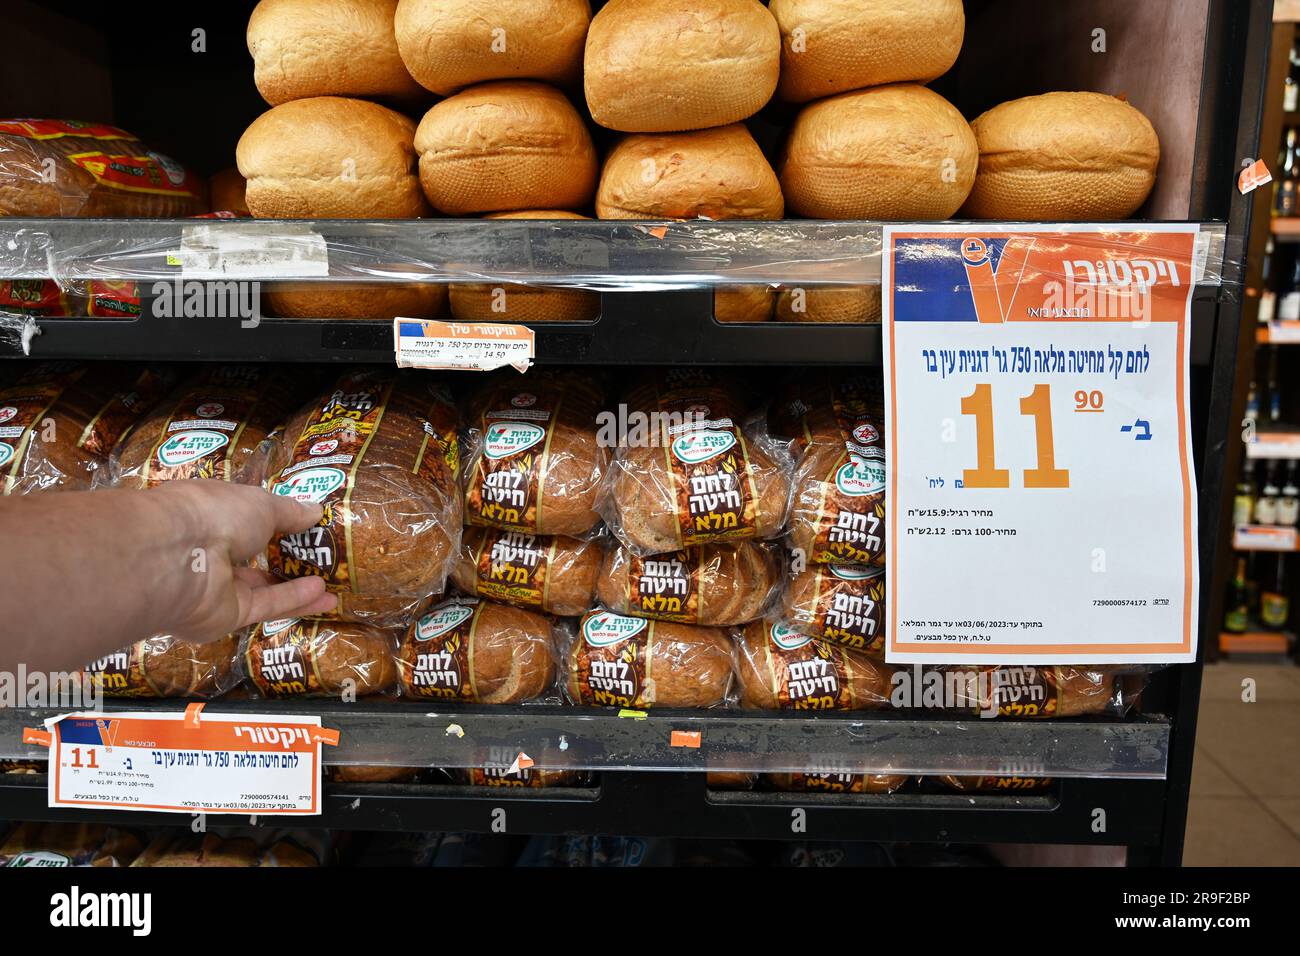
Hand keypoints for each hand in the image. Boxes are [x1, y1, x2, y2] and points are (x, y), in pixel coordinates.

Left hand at [156, 480, 336, 641]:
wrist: (177, 560)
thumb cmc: (214, 515)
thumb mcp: (261, 503)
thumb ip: (290, 511)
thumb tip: (316, 510)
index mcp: (207, 514)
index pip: (239, 518)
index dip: (269, 520)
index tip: (302, 524)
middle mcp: (206, 550)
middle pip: (250, 557)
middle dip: (283, 558)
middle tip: (321, 558)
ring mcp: (213, 586)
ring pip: (260, 587)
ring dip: (295, 585)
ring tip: (333, 582)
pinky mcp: (224, 616)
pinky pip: (264, 606)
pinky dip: (292, 599)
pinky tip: (322, 594)